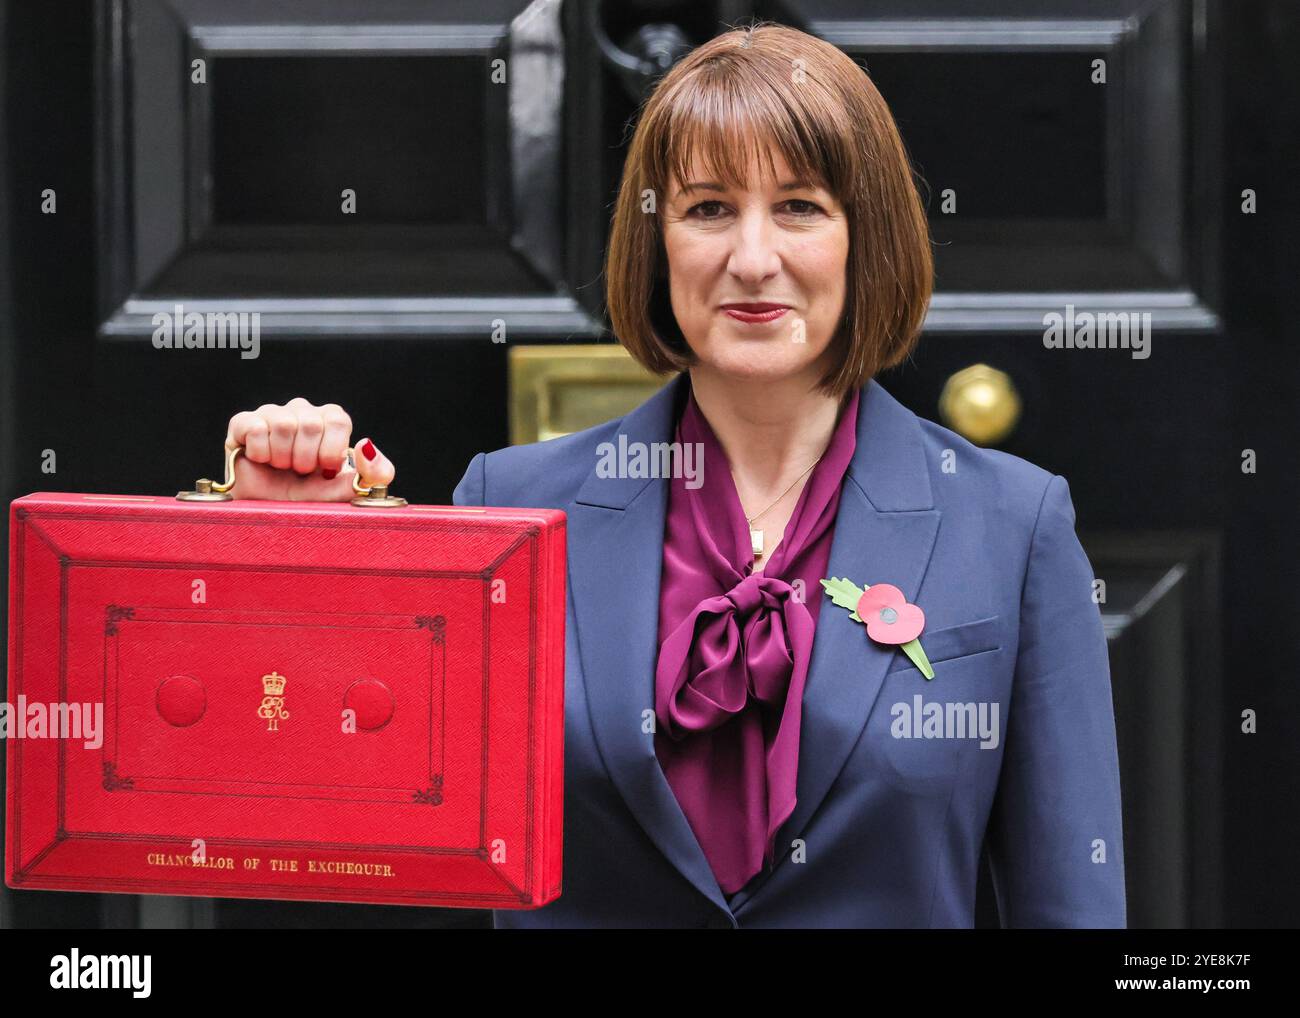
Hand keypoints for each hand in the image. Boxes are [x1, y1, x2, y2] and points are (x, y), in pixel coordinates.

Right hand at [224, 398, 394, 500]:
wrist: (267, 514)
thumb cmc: (307, 500)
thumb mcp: (346, 491)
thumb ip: (372, 473)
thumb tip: (368, 445)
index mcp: (330, 421)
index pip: (337, 419)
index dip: (330, 451)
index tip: (324, 470)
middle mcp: (303, 411)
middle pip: (310, 424)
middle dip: (305, 459)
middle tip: (299, 472)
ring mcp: (272, 413)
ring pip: (283, 424)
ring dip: (282, 458)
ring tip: (281, 468)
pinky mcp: (243, 422)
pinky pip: (256, 428)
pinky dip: (260, 453)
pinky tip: (261, 460)